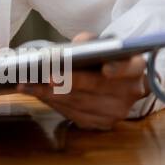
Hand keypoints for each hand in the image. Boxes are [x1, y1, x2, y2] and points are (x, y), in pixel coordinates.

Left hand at [16, 31, 150, 129]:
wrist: (112, 81)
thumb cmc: (103, 58)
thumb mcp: (99, 44)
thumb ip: (90, 41)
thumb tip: (76, 46)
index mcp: (135, 67)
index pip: (130, 68)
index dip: (118, 69)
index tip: (105, 69)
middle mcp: (131, 92)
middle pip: (98, 88)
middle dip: (71, 82)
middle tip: (48, 77)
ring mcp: (117, 111)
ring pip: (82, 104)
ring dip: (52, 94)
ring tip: (29, 84)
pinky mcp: (102, 124)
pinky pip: (75, 115)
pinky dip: (53, 103)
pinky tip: (37, 94)